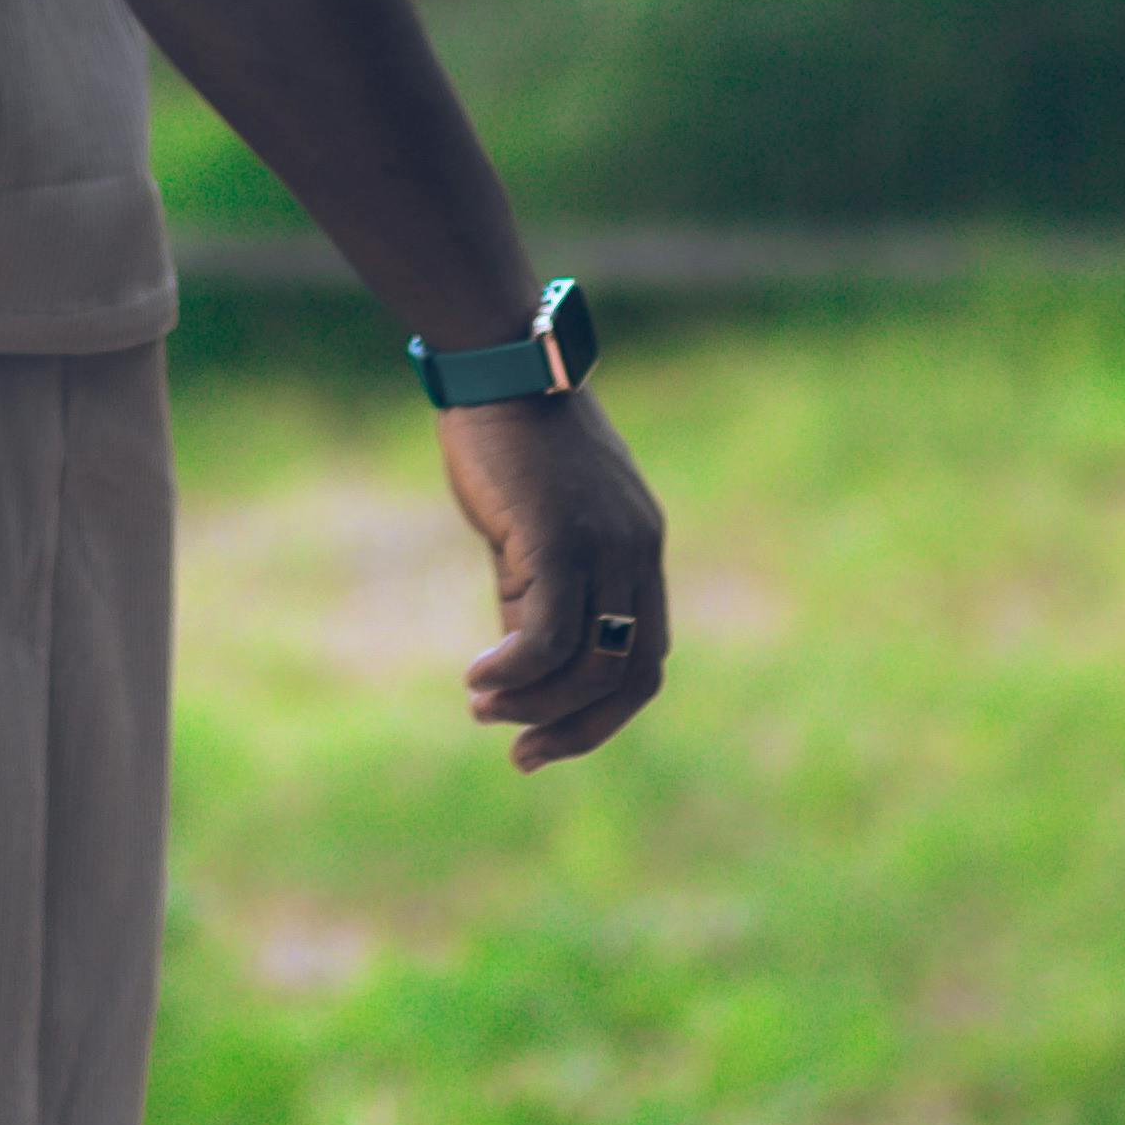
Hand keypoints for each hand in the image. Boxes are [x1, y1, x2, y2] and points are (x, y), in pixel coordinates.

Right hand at [437, 382, 668, 769]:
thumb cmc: (510, 444)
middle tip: (522, 753)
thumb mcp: (540, 526)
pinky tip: (477, 681)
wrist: (500, 370)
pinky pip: (547, 637)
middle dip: (579, 729)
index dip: (604, 713)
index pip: (648, 658)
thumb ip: (544, 588)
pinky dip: (513, 673)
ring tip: (483, 706)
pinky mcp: (561, 541)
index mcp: (640, 551)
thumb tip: (523, 665)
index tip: (548, 735)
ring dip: (534, 703)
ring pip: (590, 665)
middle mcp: (635, 553)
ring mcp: (605, 548)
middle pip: (633, 675)